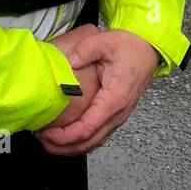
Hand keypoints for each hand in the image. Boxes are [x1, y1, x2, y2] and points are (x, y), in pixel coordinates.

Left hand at [35, 29, 160, 155]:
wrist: (148, 49)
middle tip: (42, 140)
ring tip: (50, 142)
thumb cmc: (131, 47)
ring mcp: (119, 116)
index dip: (65, 136)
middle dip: (63, 147)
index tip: (47, 133)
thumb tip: (67, 62)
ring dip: (71, 147)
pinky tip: (68, 138)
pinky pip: (99, 135)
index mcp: (114, 98)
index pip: (87, 128)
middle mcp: (119, 112)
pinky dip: (82, 142)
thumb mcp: (105, 41)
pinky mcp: (117, 115)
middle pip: (89, 142)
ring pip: (94, 143)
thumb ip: (84, 50)